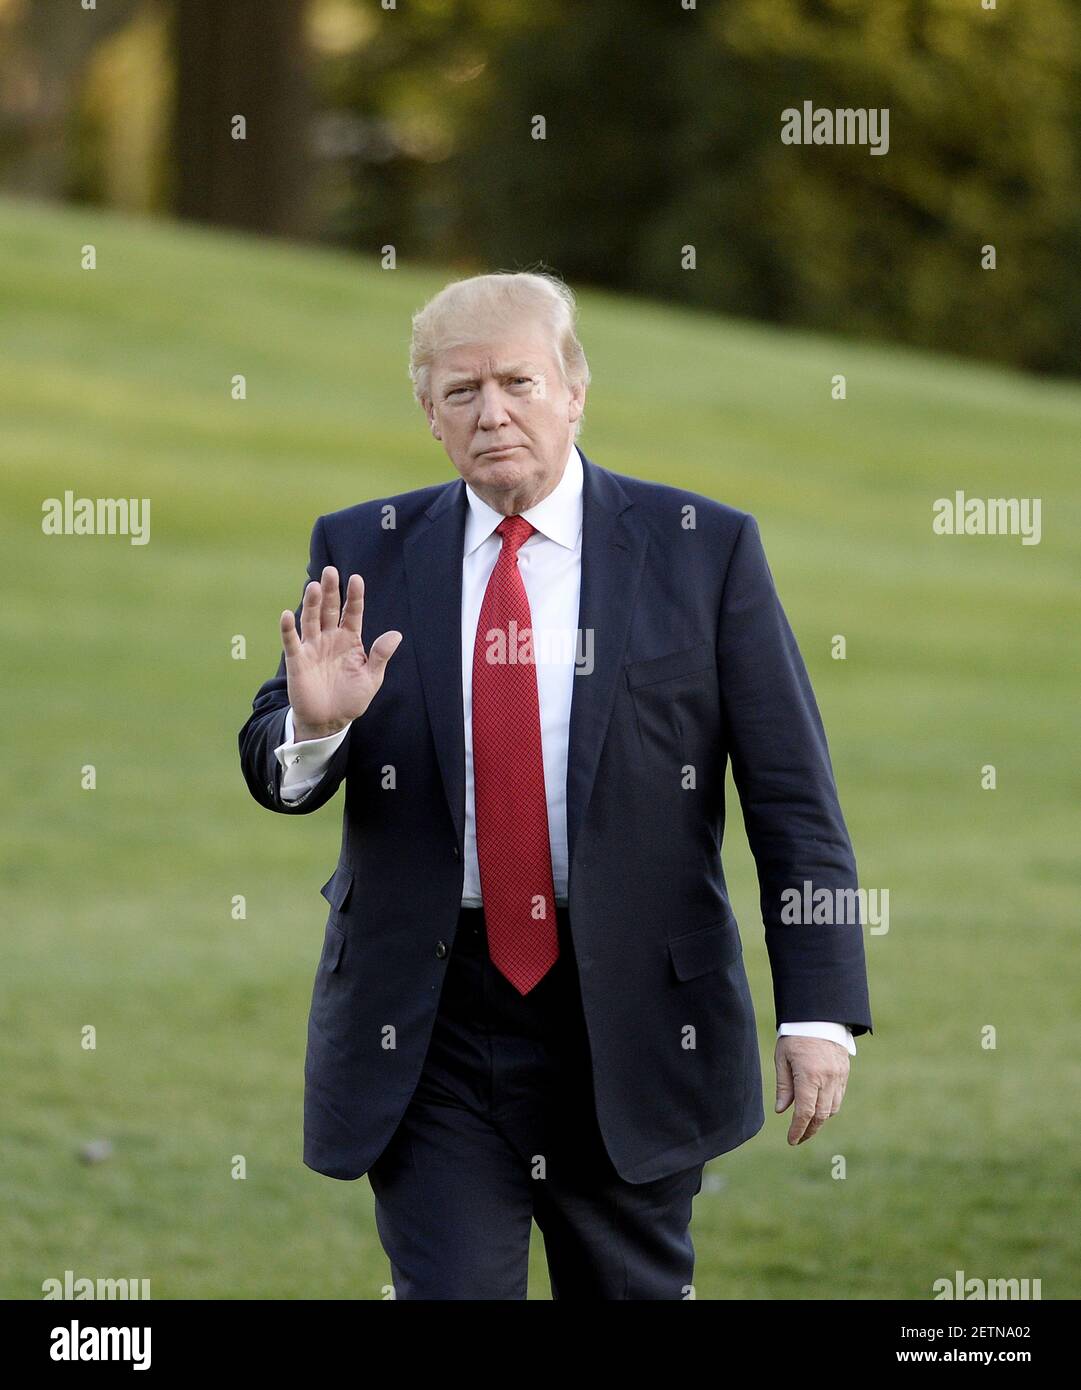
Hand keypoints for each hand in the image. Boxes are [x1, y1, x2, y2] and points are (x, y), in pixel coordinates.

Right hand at [281, 567, 402, 739]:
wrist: (329, 721)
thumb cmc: (352, 698)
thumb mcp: (371, 678)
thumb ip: (380, 655)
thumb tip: (396, 634)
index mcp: (350, 640)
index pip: (352, 613)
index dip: (354, 596)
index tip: (357, 579)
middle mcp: (330, 638)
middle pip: (330, 610)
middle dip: (330, 591)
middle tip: (330, 570)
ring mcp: (313, 647)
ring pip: (311, 620)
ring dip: (311, 604)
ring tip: (313, 586)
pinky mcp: (298, 660)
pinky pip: (292, 642)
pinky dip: (288, 629)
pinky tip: (287, 615)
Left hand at [774, 1035, 848, 1144]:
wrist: (820, 1015)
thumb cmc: (796, 1035)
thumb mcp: (782, 1058)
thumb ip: (784, 1085)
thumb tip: (782, 1111)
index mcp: (809, 1075)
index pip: (805, 1112)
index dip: (798, 1129)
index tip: (791, 1140)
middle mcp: (827, 1079)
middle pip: (820, 1115)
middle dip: (809, 1130)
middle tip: (798, 1138)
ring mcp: (839, 1076)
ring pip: (832, 1109)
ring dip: (819, 1120)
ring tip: (807, 1125)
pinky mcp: (844, 1073)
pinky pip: (838, 1097)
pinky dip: (828, 1107)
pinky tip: (818, 1108)